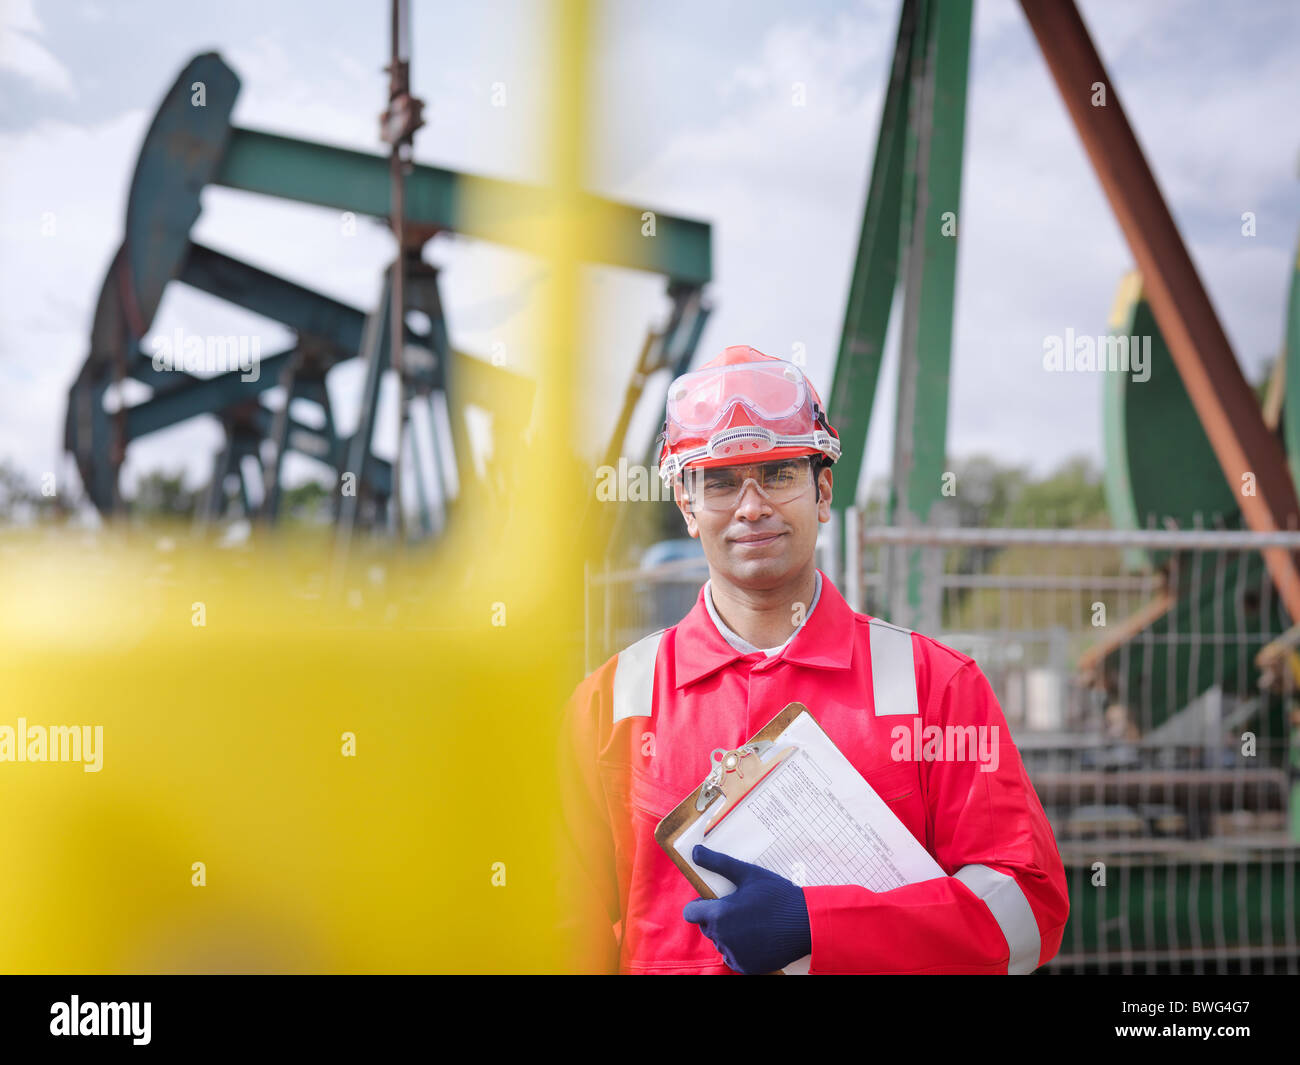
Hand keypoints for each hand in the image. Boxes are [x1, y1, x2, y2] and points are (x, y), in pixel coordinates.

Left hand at [681, 844, 811, 973]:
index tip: (715, 901)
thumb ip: (718, 863)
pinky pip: (733, 956)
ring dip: (729, 934)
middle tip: (740, 908)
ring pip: (720, 942)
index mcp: (719, 914)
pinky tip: (757, 937)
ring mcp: (734, 954)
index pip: (691, 912)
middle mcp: (723, 938)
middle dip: (717, 918)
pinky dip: (740, 949)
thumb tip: (696, 851)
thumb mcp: (748, 874)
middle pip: (707, 927)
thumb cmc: (777, 896)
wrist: (806, 923)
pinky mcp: (746, 967)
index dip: (700, 905)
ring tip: (752, 922)